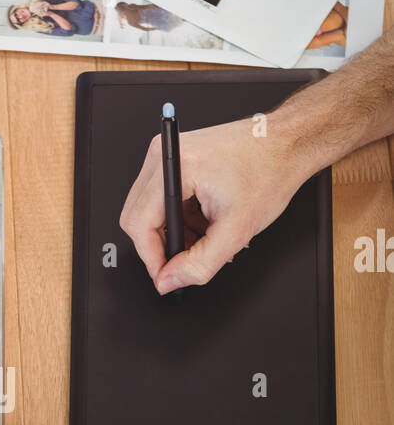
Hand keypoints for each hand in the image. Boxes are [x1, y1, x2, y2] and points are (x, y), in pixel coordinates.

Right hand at [120, 117, 308, 292]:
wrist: (286, 145)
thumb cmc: (269, 171)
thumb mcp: (237, 230)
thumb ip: (199, 264)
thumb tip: (169, 280)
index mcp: (177, 166)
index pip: (139, 223)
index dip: (151, 258)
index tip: (165, 276)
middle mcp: (165, 154)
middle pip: (137, 217)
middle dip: (163, 245)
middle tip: (188, 259)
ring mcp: (168, 153)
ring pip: (148, 210)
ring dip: (173, 233)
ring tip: (205, 238)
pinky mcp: (175, 157)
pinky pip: (160, 198)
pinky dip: (179, 217)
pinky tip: (205, 222)